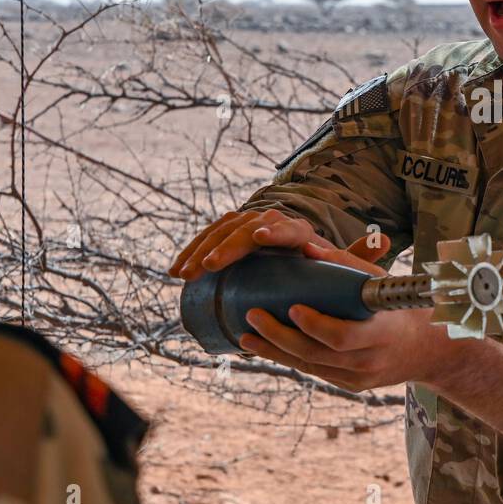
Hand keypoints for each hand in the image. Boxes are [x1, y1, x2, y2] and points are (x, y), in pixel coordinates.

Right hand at [169, 208, 334, 280]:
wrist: (304, 268)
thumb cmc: (315, 280)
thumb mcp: (327, 278)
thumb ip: (327, 268)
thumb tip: (313, 258)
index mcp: (300, 234)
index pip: (290, 230)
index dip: (276, 232)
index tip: (260, 237)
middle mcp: (274, 222)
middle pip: (247, 230)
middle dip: (226, 247)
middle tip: (206, 267)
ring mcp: (250, 224)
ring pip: (223, 231)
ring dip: (200, 252)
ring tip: (183, 275)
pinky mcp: (233, 231)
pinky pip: (209, 237)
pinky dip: (192, 252)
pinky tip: (175, 270)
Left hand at [238, 233, 453, 392]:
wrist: (427, 350)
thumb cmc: (400, 307)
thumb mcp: (382, 284)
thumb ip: (349, 265)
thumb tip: (307, 247)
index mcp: (382, 333)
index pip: (343, 337)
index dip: (315, 325)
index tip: (291, 307)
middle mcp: (370, 361)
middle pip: (317, 355)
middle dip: (280, 337)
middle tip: (252, 315)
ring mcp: (359, 379)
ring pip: (310, 367)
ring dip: (275, 351)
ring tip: (246, 334)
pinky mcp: (350, 386)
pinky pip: (314, 372)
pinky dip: (289, 358)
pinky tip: (266, 346)